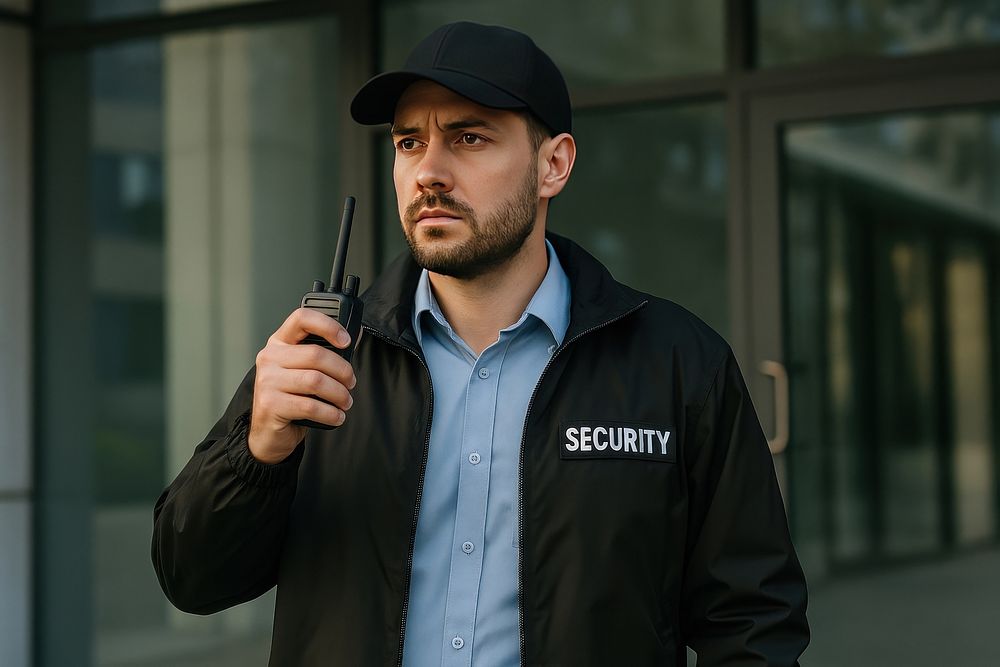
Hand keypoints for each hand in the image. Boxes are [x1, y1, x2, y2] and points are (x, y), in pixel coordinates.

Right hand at [248, 308, 357, 463]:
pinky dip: (330, 413)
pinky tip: (336, 416)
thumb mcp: (304, 370)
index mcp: (279, 342)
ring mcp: (267, 381)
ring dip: (339, 394)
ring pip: (315, 381)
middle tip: (350, 384)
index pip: (301, 318)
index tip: (346, 341)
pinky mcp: (270, 404)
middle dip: (342, 371)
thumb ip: (325, 353)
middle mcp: (269, 357)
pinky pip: (310, 406)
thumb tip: (354, 335)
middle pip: (316, 354)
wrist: (269, 433)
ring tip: (345, 402)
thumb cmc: (292, 398)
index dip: (328, 325)